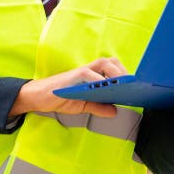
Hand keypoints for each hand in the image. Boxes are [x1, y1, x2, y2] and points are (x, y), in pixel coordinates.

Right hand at [8, 57, 127, 118]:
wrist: (37, 97)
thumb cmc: (59, 98)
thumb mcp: (82, 106)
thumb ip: (98, 107)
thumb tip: (115, 111)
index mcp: (92, 75)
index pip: (112, 67)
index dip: (124, 73)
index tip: (136, 84)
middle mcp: (88, 70)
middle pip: (110, 61)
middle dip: (123, 71)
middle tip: (131, 85)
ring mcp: (81, 72)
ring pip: (102, 63)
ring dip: (115, 73)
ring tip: (123, 85)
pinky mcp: (72, 76)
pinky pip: (88, 74)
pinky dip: (98, 80)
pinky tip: (105, 88)